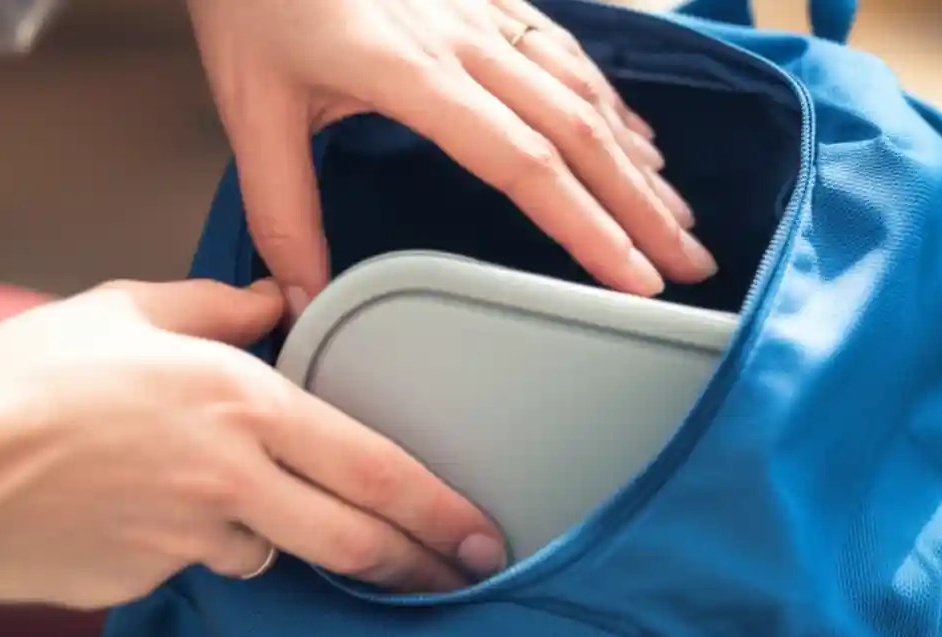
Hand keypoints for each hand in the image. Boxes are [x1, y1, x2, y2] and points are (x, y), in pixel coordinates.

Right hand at [0, 280, 504, 621]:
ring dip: (289, 536)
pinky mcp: (156, 578)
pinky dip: (213, 544)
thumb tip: (271, 298)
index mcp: (241, 401)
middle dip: (420, 563)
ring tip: (240, 500)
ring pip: (280, 551)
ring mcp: (195, 537)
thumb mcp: (127, 309)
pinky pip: (210, 563)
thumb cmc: (24, 379)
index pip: (373, 465)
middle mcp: (234, 477)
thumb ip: (218, 305)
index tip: (477, 533)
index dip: (439, 508)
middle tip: (458, 572)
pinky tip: (165, 511)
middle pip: (357, 539)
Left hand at [188, 0, 716, 312]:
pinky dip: (612, 101)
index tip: (634, 280)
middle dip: (642, 206)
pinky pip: (565, 50)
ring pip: (584, 88)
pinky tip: (636, 137)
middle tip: (692, 264)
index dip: (586, 226)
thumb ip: (282, 210)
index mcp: (413, 73)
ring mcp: (480, 8)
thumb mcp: (249, 109)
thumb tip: (302, 302)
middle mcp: (465, 39)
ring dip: (638, 157)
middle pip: (578, 129)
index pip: (523, 162)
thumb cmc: (251, 1)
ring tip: (680, 215)